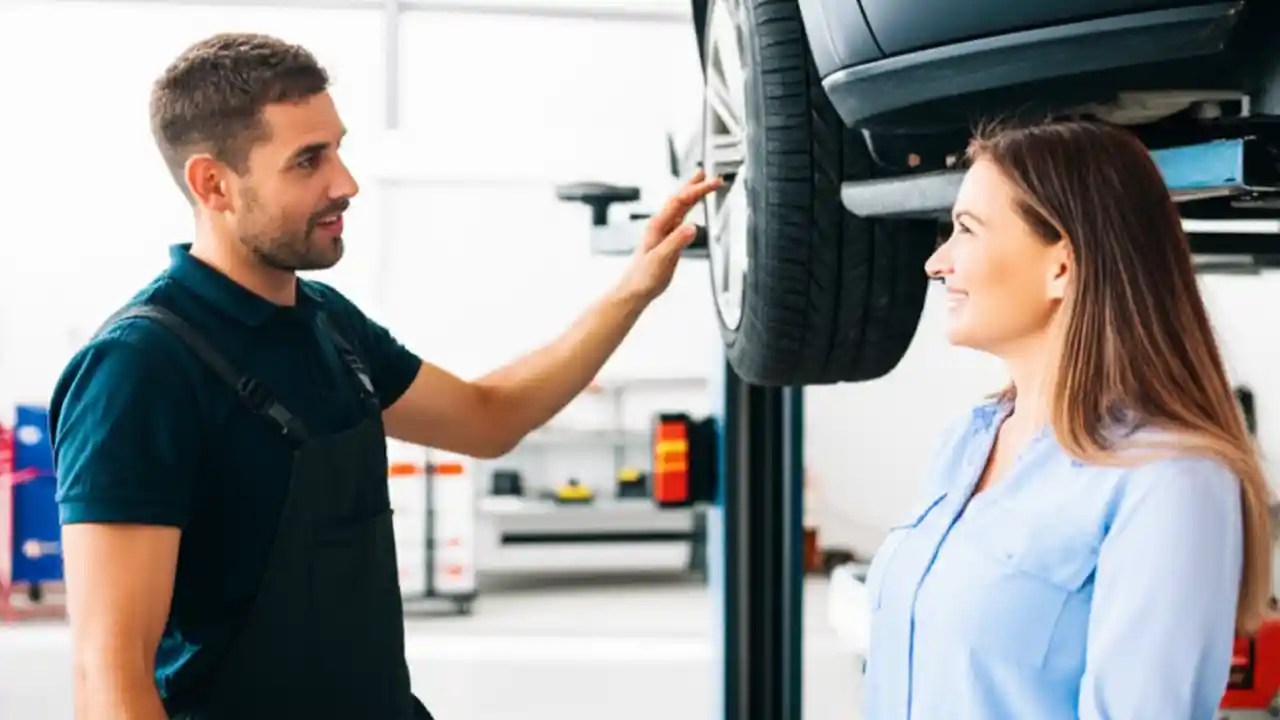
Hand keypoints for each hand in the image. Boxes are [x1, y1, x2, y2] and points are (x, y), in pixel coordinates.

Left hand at [616, 169, 722, 302]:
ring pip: (679, 206)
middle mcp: (660, 225)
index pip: (681, 200)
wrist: (634, 291)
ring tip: (700, 181)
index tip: (713, 182)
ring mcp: (663, 232)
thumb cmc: (643, 278)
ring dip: (691, 193)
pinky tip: (690, 208)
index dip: (698, 189)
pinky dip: (688, 208)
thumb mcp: (662, 259)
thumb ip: (676, 242)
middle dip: (695, 185)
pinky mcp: (667, 240)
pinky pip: (679, 218)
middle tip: (710, 175)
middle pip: (679, 198)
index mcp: (658, 226)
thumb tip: (692, 227)